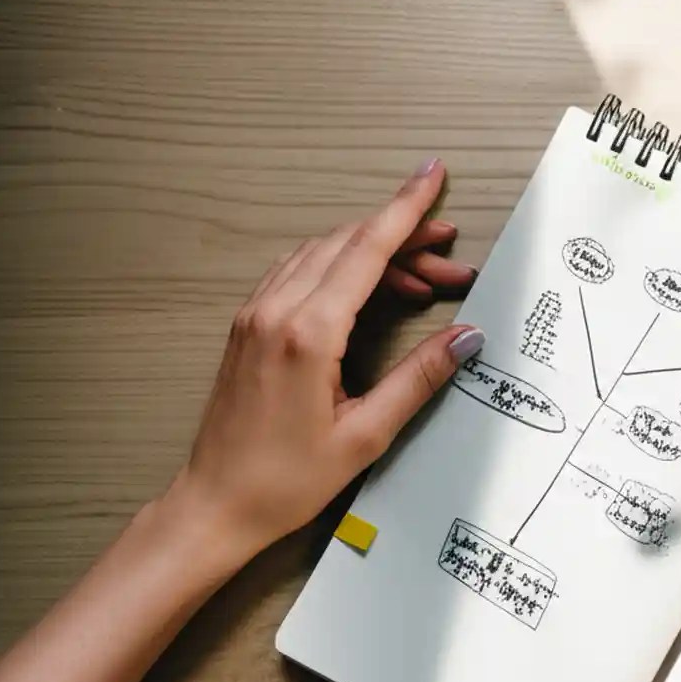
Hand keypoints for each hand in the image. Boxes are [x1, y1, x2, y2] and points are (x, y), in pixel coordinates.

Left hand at [162, 157, 484, 564]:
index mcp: (307, 333)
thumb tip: (467, 336)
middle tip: (452, 255)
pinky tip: (371, 289)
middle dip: (404, 238)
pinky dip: (341, 268)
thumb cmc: (285, 481)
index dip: (405, 210)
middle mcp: (276, 311)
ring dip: (374, 253)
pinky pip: (299, 273)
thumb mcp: (366, 435)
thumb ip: (419, 378)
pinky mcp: (248, 326)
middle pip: (349, 245)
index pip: (366, 250)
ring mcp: (256, 315)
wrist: (214, 505)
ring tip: (424, 276)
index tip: (432, 176)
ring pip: (323, 254)